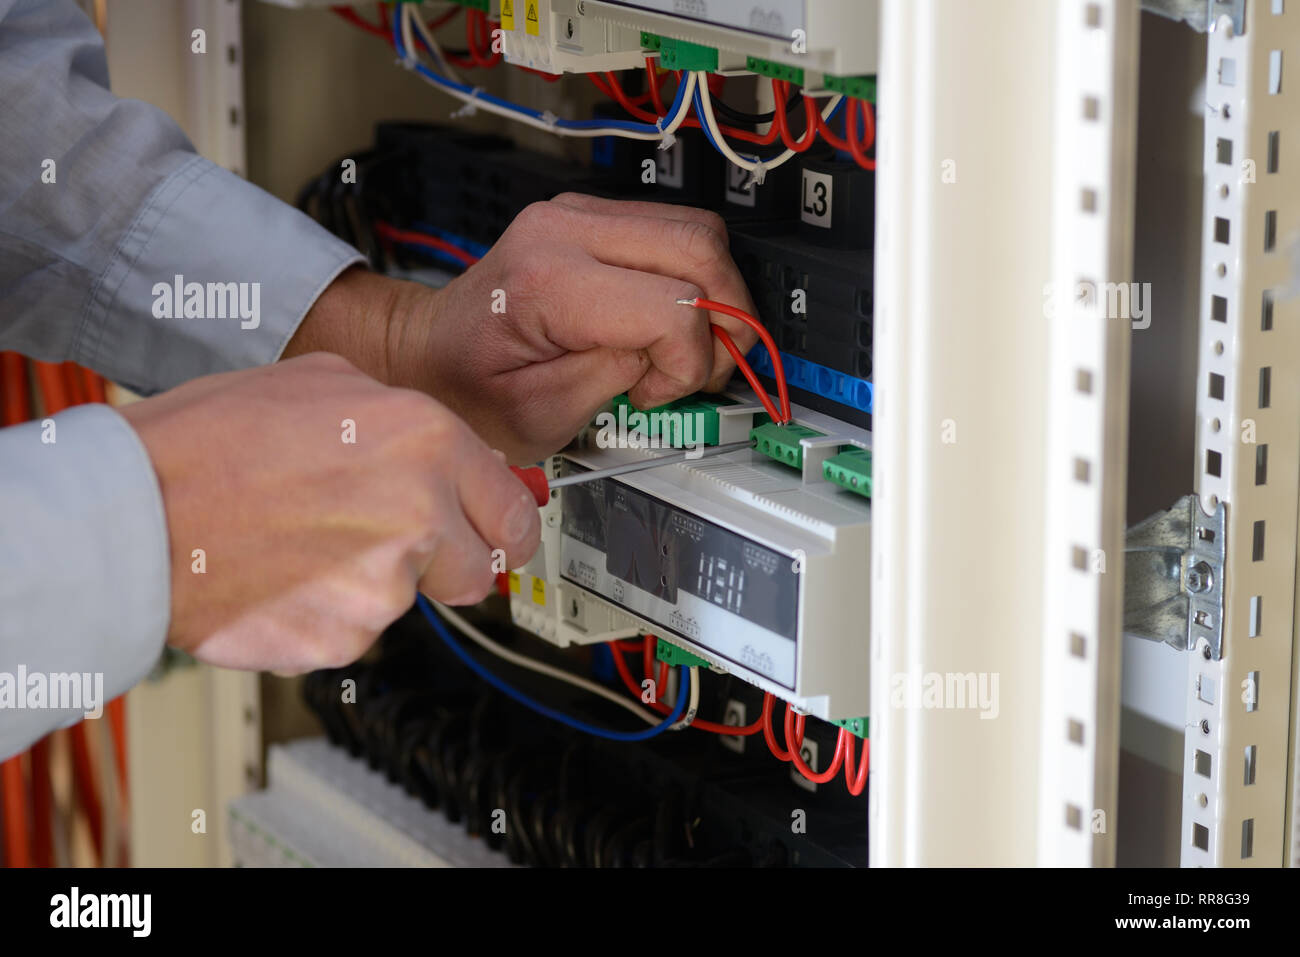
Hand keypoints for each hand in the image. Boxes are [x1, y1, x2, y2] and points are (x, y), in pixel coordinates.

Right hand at [119, 353, 539, 673]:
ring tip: (305, 543)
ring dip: (374, 584)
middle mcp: (419, 515)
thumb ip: (405, 422)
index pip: (516, 514)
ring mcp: (383, 587)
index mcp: (427, 442)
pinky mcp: (340, 641)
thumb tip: (451, 454)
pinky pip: (356, 633)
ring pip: (409, 603)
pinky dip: (327, 615)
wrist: (131, 512)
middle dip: (446, 563)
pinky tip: (282, 576)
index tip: (496, 537)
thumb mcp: (325, 380)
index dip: (502, 527)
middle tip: (390, 544)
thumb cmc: (210, 441)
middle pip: (478, 573)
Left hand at [289, 196, 758, 462]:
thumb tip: (673, 353)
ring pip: (700, 230)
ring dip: (715, 295)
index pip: (672, 305)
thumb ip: (614, 378)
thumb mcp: (539, 415)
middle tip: (702, 371)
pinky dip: (692, 278)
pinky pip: (675, 230)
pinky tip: (665, 321)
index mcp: (547, 281)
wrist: (428, 351)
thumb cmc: (468, 388)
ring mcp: (579, 212)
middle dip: (725, 320)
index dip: (687, 362)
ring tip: (684, 348)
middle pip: (701, 249)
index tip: (658, 394)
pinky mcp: (591, 215)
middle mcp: (564, 229)